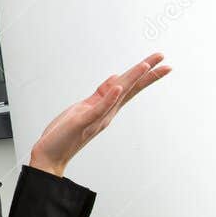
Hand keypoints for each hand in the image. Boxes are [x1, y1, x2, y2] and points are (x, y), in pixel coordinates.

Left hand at [29, 52, 170, 174]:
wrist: (50, 156)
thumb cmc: (65, 134)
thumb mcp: (84, 109)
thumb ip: (101, 97)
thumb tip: (115, 80)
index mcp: (106, 108)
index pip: (129, 88)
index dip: (145, 75)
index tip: (160, 63)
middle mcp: (106, 113)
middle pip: (130, 89)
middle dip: (147, 74)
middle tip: (164, 60)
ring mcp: (96, 118)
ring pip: (118, 95)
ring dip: (132, 80)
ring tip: (146, 65)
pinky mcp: (82, 122)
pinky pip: (98, 109)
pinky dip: (109, 98)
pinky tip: (118, 87)